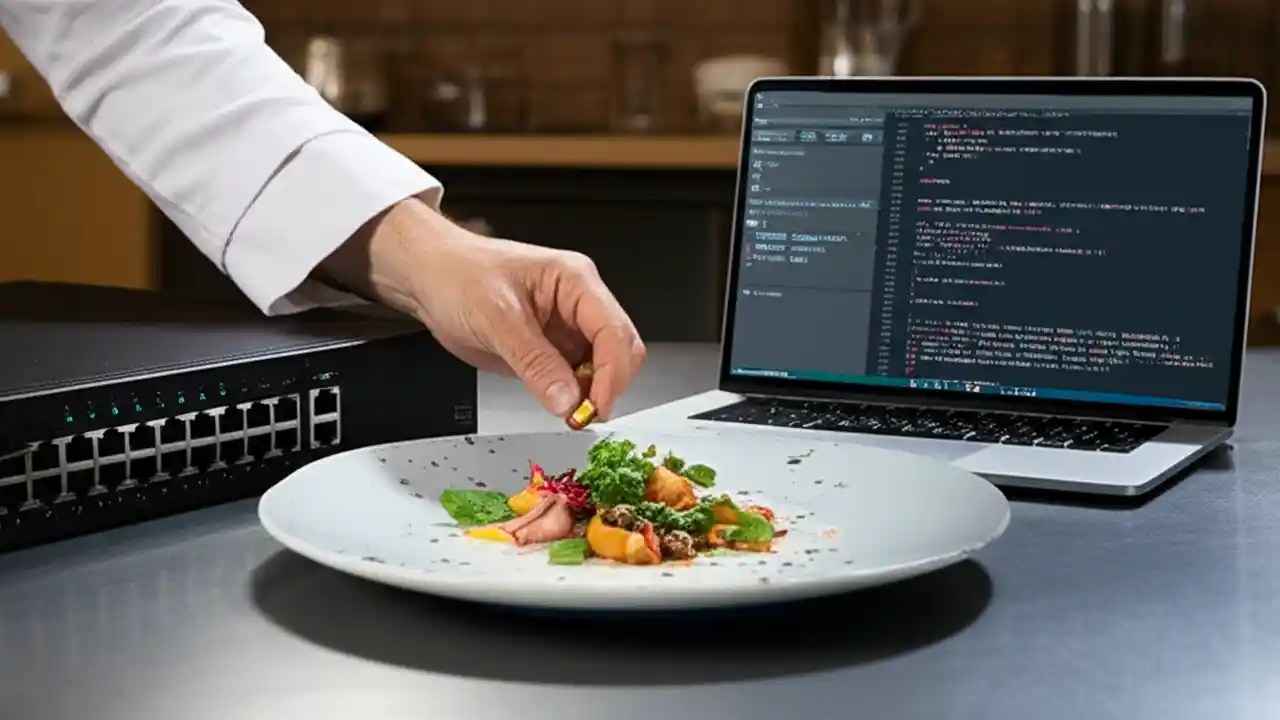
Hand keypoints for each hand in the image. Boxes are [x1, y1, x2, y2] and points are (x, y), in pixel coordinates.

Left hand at [318, 197, 645, 419]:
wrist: (430, 277)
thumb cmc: (459, 276)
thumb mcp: (496, 319)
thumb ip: (535, 362)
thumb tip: (567, 400)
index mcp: (575, 281)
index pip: (614, 330)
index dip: (613, 373)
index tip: (597, 406)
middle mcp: (580, 302)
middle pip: (621, 350)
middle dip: (609, 384)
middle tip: (582, 414)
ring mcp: (569, 326)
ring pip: (604, 367)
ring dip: (593, 392)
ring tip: (568, 411)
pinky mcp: (555, 347)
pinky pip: (578, 376)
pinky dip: (575, 395)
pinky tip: (559, 403)